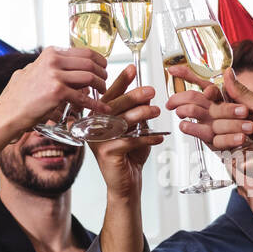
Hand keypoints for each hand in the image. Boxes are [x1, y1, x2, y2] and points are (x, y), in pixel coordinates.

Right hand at [0, 46, 110, 132]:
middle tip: (104, 81)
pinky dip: (97, 104)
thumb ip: (50, 67)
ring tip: (103, 92)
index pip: (83, 51)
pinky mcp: (57, 93)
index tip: (103, 67)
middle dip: (102, 72)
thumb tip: (67, 68)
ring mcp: (55, 76)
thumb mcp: (34, 71)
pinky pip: (84, 98)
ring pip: (90, 77)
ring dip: (101, 85)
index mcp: (50, 53)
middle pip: (90, 63)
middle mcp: (53, 61)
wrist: (8, 112)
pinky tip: (103, 108)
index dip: (98, 60)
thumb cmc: (20, 95)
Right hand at [91, 64, 162, 197]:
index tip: (132, 68)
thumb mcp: (136, 129)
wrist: (126, 184)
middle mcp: (94, 127)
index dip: (121, 81)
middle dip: (134, 96)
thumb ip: (138, 112)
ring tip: (156, 111)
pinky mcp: (107, 153)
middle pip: (114, 106)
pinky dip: (147, 138)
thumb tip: (146, 93)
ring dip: (141, 114)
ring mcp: (98, 140)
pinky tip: (158, 137)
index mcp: (98, 117)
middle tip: (151, 90)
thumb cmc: (130, 155)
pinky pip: (130, 140)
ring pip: (121, 121)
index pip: (109, 96)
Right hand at [173, 68, 252, 185]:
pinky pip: (215, 141)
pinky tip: (242, 139)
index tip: (173, 69)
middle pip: (198, 105)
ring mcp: (220, 133)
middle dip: (191, 102)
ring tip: (249, 127)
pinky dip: (229, 138)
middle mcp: (223, 116)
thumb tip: (226, 71)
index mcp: (232, 102)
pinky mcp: (222, 151)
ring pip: (207, 123)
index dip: (189, 77)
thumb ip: (241, 92)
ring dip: (228, 123)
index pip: (206, 87)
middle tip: (191, 102)